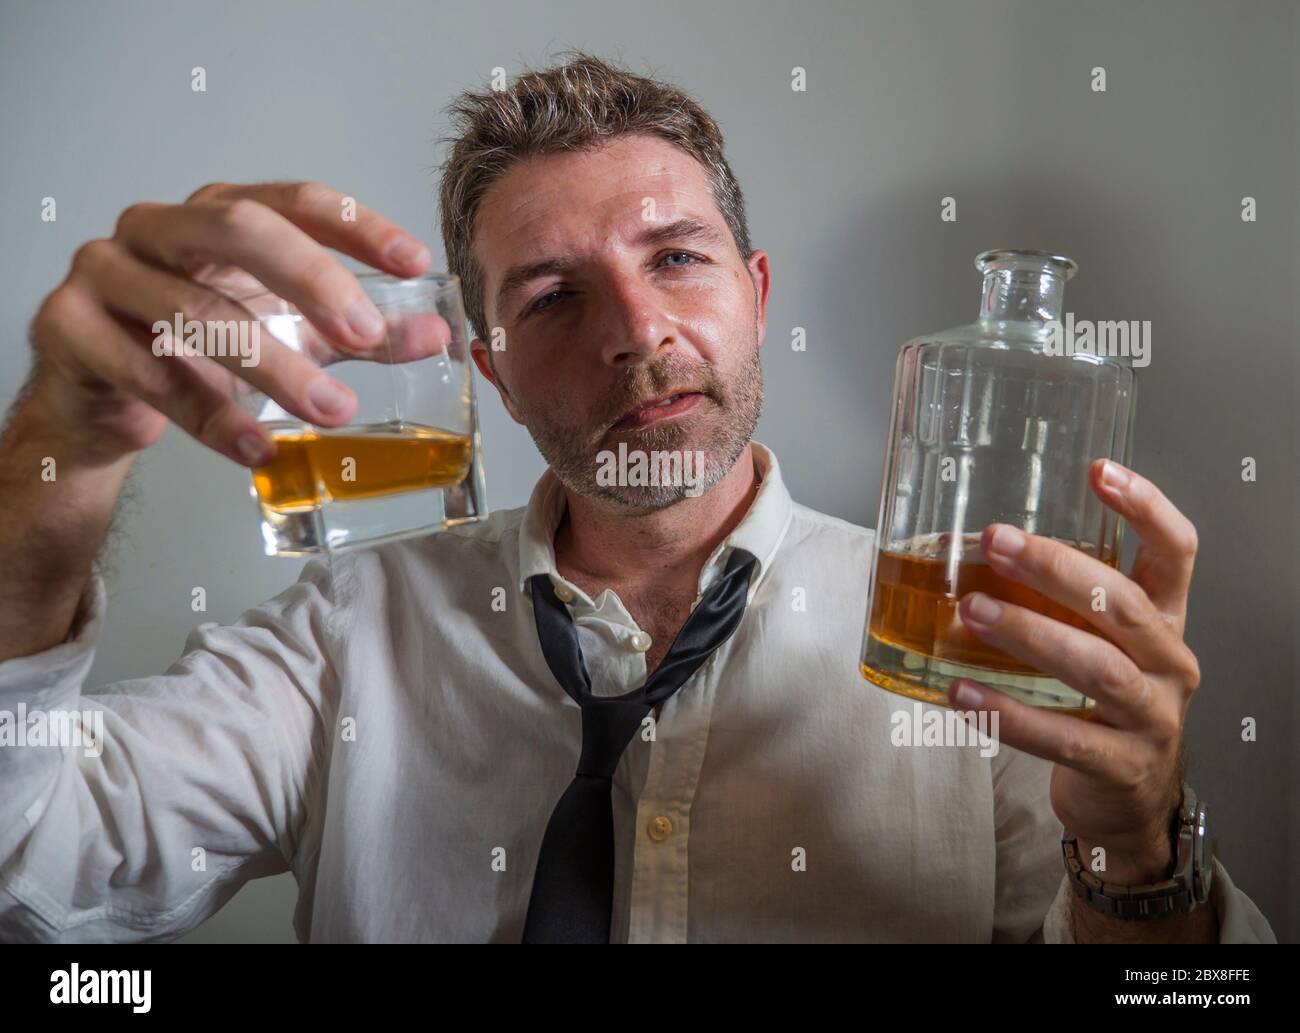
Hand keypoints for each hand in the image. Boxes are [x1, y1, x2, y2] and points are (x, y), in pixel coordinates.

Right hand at [26, 181, 434, 466]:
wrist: (101, 399)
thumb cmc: (194, 347)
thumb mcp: (287, 333)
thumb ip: (355, 332)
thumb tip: (435, 334)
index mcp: (216, 213)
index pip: (294, 200)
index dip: (357, 226)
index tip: (415, 261)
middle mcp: (158, 227)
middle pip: (240, 228)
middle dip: (312, 278)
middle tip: (364, 331)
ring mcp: (106, 272)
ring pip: (197, 311)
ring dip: (274, 366)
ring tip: (331, 411)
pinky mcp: (69, 328)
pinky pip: (149, 374)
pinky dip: (212, 416)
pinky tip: (258, 447)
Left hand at [949, 458, 1200, 884]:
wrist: (1131, 800)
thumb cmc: (1103, 703)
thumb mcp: (1100, 642)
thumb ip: (1060, 602)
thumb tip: (969, 549)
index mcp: (1166, 620)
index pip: (1176, 552)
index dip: (1146, 509)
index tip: (1099, 471)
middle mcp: (1169, 662)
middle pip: (1124, 604)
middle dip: (1057, 568)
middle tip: (996, 540)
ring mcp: (1151, 716)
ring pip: (1095, 667)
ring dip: (1028, 634)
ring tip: (970, 611)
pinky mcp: (1120, 765)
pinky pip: (1061, 737)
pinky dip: (1007, 714)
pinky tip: (960, 694)